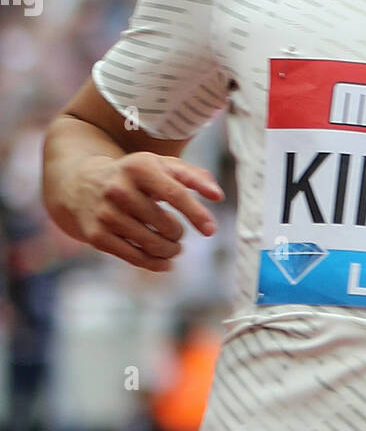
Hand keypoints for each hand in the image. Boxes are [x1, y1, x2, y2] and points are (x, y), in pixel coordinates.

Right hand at [73, 152, 223, 272]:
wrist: (82, 185)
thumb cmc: (135, 176)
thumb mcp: (161, 166)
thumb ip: (193, 177)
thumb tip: (218, 196)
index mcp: (139, 167)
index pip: (175, 194)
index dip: (196, 214)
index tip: (210, 230)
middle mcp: (119, 189)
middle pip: (166, 225)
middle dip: (178, 233)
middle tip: (177, 232)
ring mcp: (106, 214)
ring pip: (152, 244)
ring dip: (170, 250)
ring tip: (173, 246)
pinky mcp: (97, 236)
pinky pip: (135, 257)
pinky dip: (156, 264)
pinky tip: (165, 262)